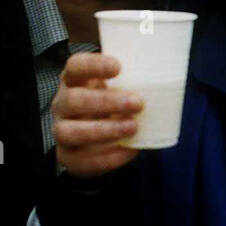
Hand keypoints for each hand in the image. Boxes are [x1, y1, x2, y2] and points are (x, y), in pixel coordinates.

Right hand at [53, 52, 143, 177]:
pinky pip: (82, 160)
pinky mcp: (67, 156)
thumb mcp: (113, 90)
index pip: (75, 66)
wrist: (91, 143)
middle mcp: (62, 104)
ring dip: (104, 130)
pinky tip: (129, 151)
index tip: (118, 67)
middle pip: (73, 100)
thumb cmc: (107, 108)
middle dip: (105, 102)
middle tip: (137, 103)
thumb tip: (164, 79)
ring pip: (70, 131)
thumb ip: (128, 84)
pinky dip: (108, 157)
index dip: (94, 65)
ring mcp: (61, 131)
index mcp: (73, 81)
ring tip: (132, 127)